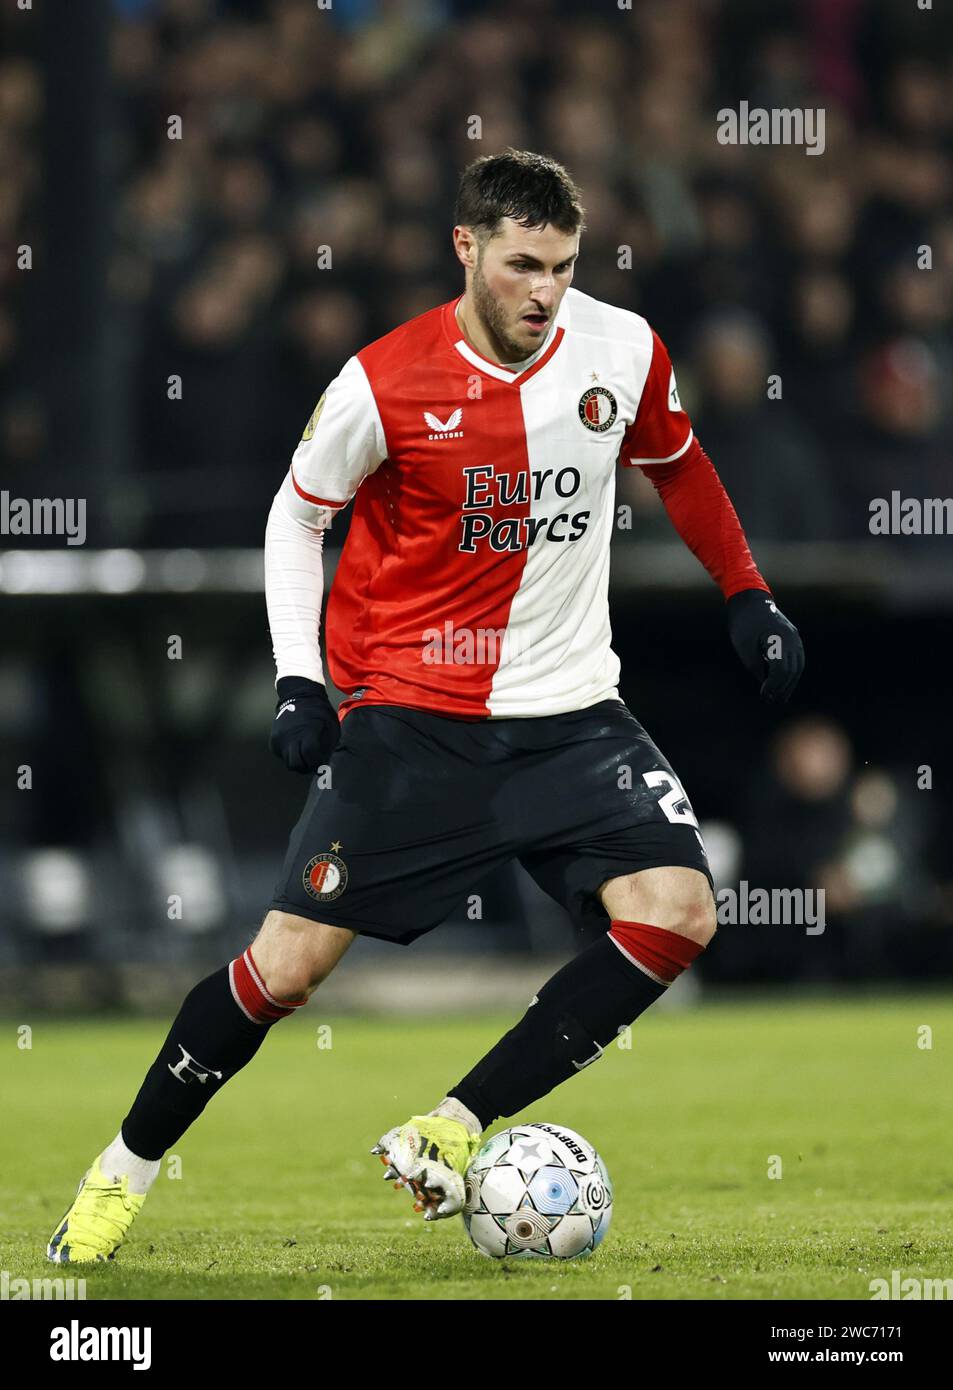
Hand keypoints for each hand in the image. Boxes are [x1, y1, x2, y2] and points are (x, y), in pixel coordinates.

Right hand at [268, 676, 339, 772]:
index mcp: (306, 733)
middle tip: (312, 762)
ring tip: (304, 753)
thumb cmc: (318, 712)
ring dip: (297, 761)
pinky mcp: (273, 741)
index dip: (317, 764)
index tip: (321, 765)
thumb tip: (323, 764)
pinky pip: (282, 755)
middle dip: (305, 767)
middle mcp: (290, 737)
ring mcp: (279, 739)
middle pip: (296, 765)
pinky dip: (290, 754)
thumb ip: (327, 746)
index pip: (310, 758)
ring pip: (288, 762)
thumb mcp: (331, 726)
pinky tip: (296, 745)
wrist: (298, 696)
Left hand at [727, 588, 803, 704]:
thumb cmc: (744, 622)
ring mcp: (794, 637)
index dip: (773, 686)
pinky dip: (791, 673)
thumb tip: (765, 683)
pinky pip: (797, 659)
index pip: (781, 670)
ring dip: (789, 683)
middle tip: (771, 701)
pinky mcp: (792, 637)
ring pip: (798, 666)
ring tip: (780, 697)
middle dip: (782, 688)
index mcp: (779, 639)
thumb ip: (754, 665)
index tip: (764, 696)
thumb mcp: (743, 646)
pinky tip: (783, 683)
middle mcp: (791, 639)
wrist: (750, 600)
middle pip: (792, 671)